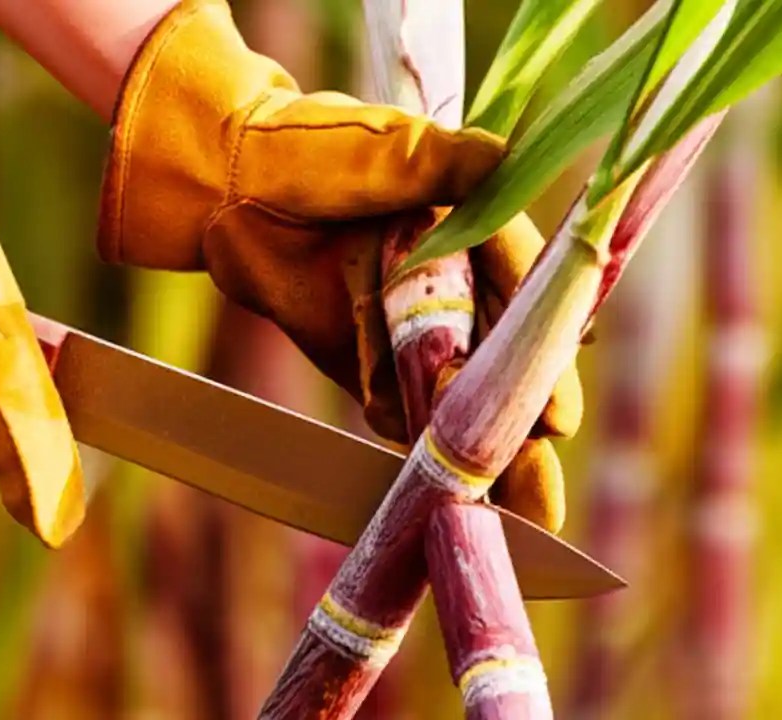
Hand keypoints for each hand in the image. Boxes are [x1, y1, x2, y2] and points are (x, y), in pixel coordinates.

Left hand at [96, 0, 581, 529]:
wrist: (227, 187)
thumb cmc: (308, 151)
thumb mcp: (378, 150)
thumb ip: (435, 164)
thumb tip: (497, 157)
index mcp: (474, 232)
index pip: (524, 298)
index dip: (540, 351)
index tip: (554, 411)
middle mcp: (451, 287)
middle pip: (499, 362)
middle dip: (521, 424)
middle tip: (543, 487)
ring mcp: (407, 329)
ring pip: (451, 398)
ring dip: (474, 453)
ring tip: (511, 514)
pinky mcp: (363, 361)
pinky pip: (393, 410)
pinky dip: (407, 443)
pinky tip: (430, 488)